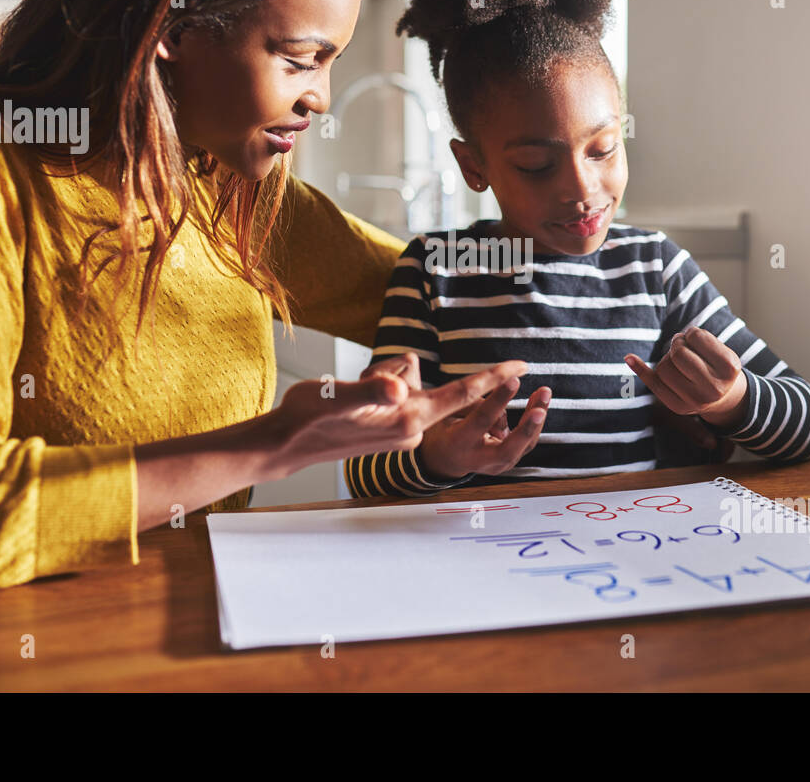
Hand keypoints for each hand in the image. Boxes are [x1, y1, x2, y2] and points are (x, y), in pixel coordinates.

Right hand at [267, 353, 529, 476]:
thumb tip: (399, 386)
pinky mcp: (389, 429)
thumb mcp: (339, 396)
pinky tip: (349, 403)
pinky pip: (396, 392)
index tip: (522, 364)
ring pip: (407, 383)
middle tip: (362, 385)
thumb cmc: (309, 418)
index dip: (492, 377)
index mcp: (408, 420)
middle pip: (426, 382)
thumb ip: (372, 391)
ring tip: (348, 396)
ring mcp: (401, 431)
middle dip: (396, 373)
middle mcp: (411, 428)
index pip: (460, 394)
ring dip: (380, 379)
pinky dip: (376, 387)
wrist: (286, 444)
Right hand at [415, 381, 552, 481]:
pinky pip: (527, 443)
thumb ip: (473, 404)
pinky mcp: (508, 462)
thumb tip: (503, 396)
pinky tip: (539, 403)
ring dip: (537, 420)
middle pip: (508, 449)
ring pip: (524, 446)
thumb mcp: (448, 413)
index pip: (482, 420)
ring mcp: (496, 465)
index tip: (513, 379)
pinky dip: (535, 423)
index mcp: (459, 443)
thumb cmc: (446, 429)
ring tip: (544, 392)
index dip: (499, 400)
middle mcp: (480, 459)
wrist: (445, 459)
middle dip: (526, 428)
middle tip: (540, 410)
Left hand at [624, 326, 749, 428]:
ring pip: (664, 367)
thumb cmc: (718, 367)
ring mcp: (696, 401)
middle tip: (682, 346)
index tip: (694, 338)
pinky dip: (640, 369)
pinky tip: (629, 358)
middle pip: (678, 353)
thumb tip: (670, 341)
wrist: (724, 398)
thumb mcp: (721, 350)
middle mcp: (714, 387)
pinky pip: (654, 384)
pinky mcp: (679, 407)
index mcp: (729, 368)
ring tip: (680, 361)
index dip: (691, 333)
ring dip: (667, 358)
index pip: (696, 337)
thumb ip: (699, 340)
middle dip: (677, 344)